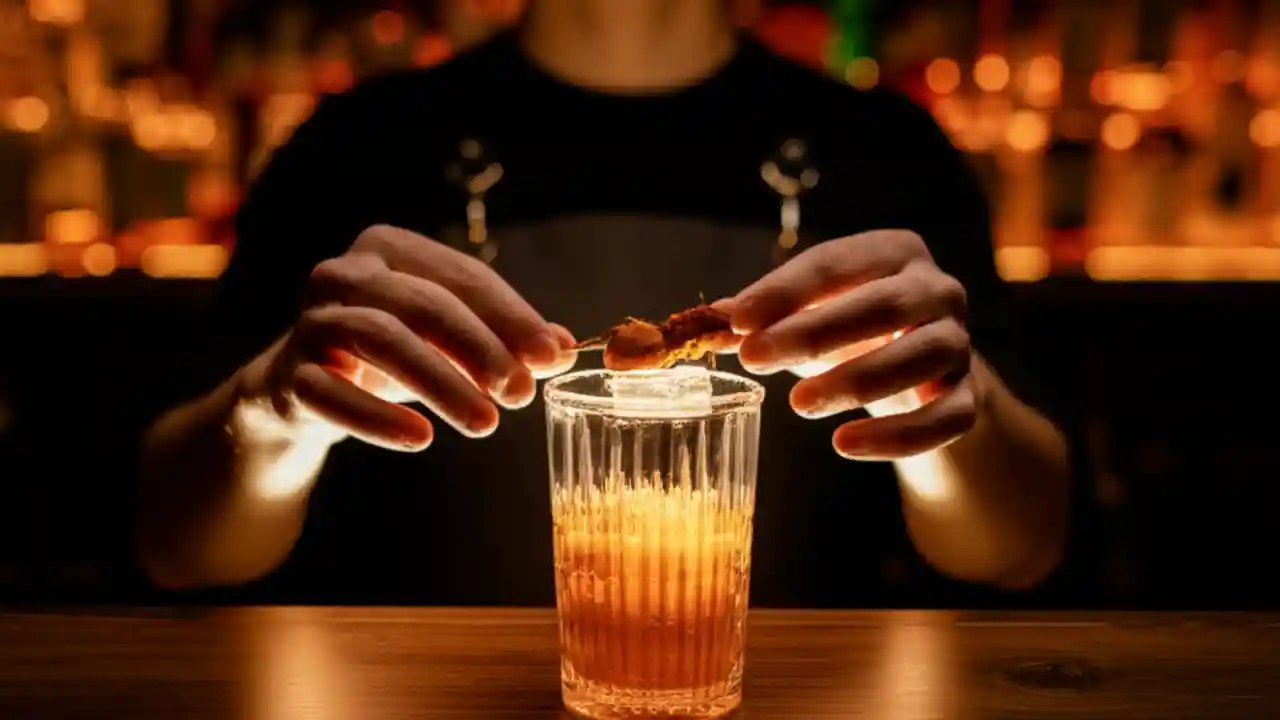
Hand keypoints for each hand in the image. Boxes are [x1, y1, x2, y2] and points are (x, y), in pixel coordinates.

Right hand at [239, 225, 576, 450]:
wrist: (302, 390)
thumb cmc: (390, 354)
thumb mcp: (447, 340)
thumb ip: (503, 339)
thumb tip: (561, 349)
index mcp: (388, 247)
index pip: (463, 276)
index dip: (511, 316)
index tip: (550, 357)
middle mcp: (343, 273)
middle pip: (424, 304)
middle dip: (480, 350)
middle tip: (521, 393)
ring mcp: (311, 322)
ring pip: (382, 341)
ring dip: (440, 384)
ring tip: (485, 424)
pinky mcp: (289, 374)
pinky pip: (333, 394)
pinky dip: (378, 419)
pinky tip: (419, 439)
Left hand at [729, 230, 976, 459]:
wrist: (927, 380)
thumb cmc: (856, 335)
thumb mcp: (810, 317)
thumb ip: (762, 320)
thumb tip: (704, 327)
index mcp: (895, 253)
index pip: (836, 263)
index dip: (784, 290)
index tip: (736, 319)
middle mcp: (938, 290)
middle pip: (882, 305)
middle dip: (814, 331)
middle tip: (756, 357)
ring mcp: (959, 344)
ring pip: (918, 358)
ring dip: (854, 380)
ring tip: (798, 404)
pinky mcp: (969, 399)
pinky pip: (943, 418)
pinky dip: (894, 436)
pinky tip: (846, 443)